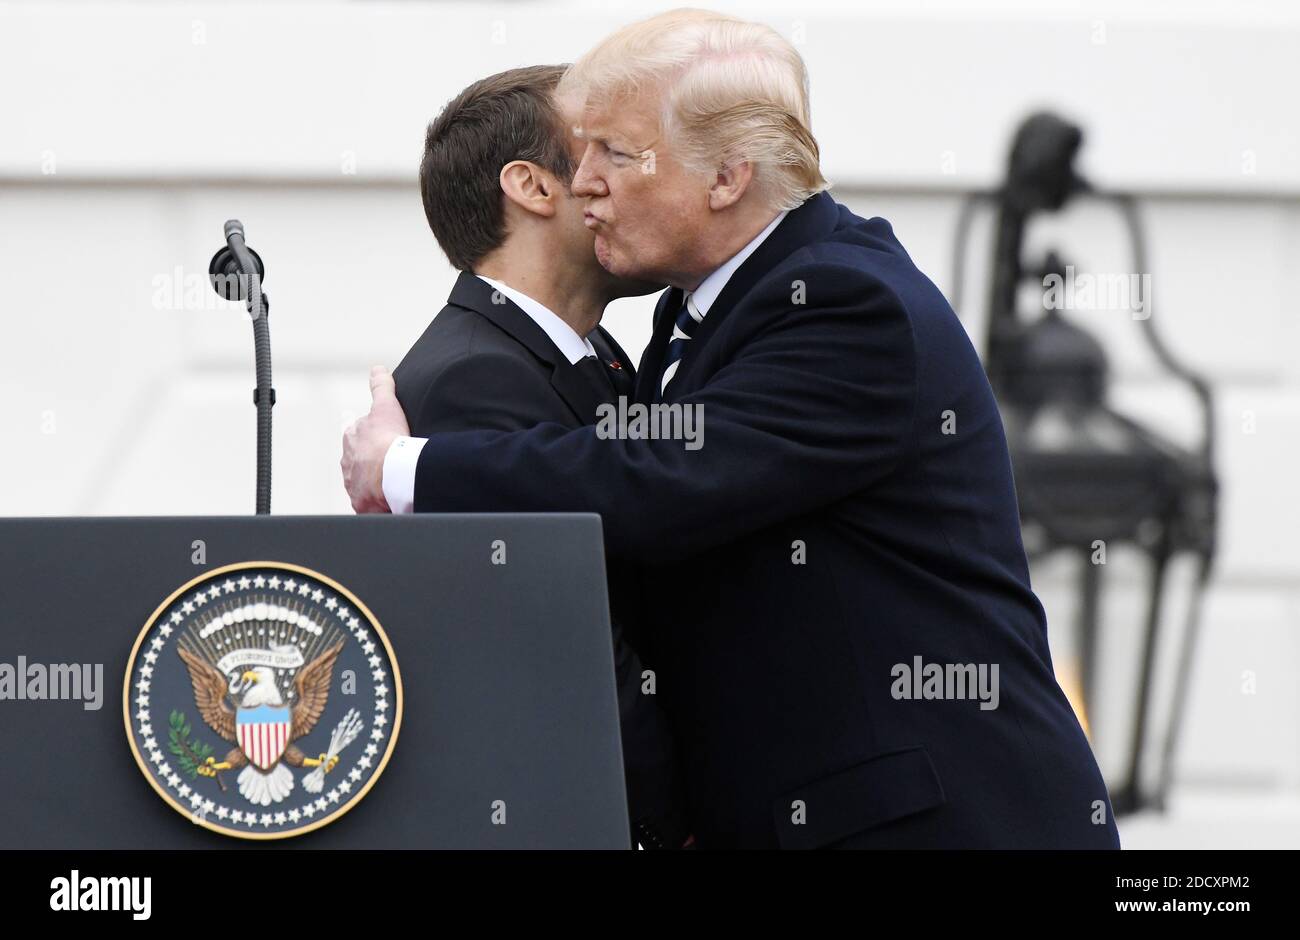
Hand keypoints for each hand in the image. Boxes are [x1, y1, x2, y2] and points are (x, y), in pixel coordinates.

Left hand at [341, 366, 409, 512]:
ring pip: (361, 480)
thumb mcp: (386, 406)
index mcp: (352, 437)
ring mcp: (353, 483)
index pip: (351, 428)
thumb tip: (377, 368)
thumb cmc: (388, 440)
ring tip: (387, 481)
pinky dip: (376, 500)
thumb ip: (381, 386)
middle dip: (366, 457)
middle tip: (383, 457)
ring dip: (371, 480)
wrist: (392, 475)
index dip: (355, 426)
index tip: (355, 425)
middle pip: (356, 456)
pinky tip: (387, 500)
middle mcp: (347, 461)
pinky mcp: (362, 503)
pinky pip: (368, 501)